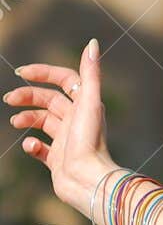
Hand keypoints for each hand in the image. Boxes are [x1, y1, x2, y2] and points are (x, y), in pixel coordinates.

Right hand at [5, 39, 118, 218]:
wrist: (88, 181)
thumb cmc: (89, 142)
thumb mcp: (90, 103)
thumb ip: (91, 74)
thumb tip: (92, 43)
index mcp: (86, 105)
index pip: (64, 80)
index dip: (43, 73)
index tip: (21, 72)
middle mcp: (77, 120)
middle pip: (49, 100)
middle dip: (28, 96)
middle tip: (9, 99)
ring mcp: (67, 140)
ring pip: (42, 122)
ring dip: (27, 118)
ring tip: (17, 123)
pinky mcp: (59, 160)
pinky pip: (40, 148)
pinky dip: (32, 145)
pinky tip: (32, 147)